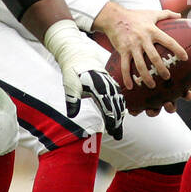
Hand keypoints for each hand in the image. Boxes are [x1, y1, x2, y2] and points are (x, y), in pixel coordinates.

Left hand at [44, 19, 126, 138]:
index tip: (112, 131)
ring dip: (119, 116)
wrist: (78, 55)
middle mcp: (107, 86)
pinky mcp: (109, 83)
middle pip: (115, 107)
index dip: (111, 120)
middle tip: (118, 136)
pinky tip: (120, 113)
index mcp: (98, 87)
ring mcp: (110, 84)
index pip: (108, 107)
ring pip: (118, 102)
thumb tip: (72, 114)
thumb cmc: (72, 71)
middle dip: (117, 122)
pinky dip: (120, 106)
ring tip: (118, 128)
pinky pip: (118, 96)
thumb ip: (72, 100)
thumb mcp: (70, 84)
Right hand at [92, 2, 187, 90]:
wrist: (114, 17)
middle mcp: (143, 39)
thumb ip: (166, 14)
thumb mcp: (151, 13)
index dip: (177, 49)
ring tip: (152, 85)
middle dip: (161, 69)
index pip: (168, 41)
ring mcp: (132, 46)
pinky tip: (130, 86)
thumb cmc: (135, 15)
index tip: (185, 58)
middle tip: (167, 77)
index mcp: (152, 31)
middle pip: (154, 57)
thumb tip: (179, 15)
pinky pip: (125, 66)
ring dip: (146, 77)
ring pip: (140, 65)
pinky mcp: (122, 50)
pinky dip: (127, 77)